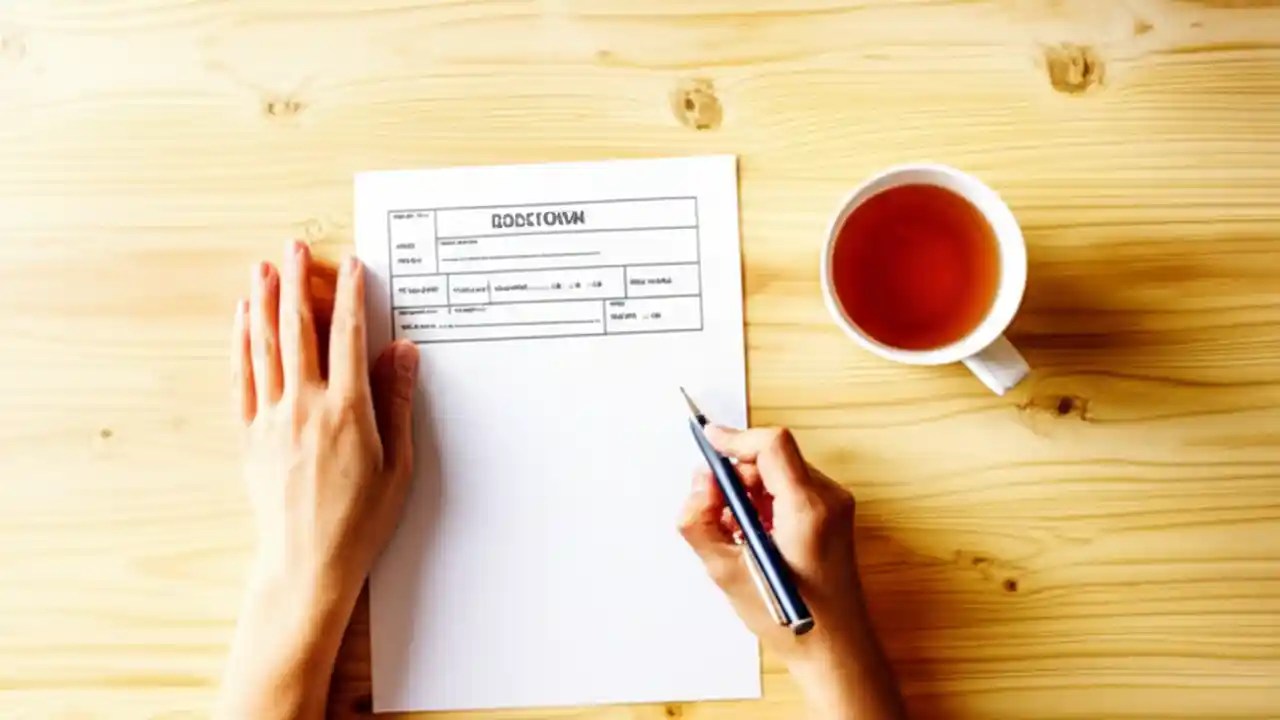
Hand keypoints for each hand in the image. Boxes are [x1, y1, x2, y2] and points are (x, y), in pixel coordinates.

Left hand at [217, 241, 418, 719]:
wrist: (307, 564)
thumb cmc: (360, 521)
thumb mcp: (398, 464)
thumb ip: (397, 402)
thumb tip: (401, 352)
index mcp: (347, 412)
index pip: (348, 338)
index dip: (350, 296)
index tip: (351, 266)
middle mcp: (304, 407)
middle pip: (298, 330)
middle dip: (297, 283)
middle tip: (296, 248)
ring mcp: (272, 420)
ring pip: (265, 347)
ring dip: (264, 303)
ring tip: (264, 268)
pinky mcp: (250, 436)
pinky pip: (243, 378)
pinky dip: (242, 344)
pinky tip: (244, 321)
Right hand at [678, 426, 904, 719]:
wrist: (836, 650)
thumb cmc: (793, 620)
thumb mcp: (728, 574)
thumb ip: (700, 523)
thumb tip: (699, 485)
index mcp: (808, 509)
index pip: (772, 445)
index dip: (734, 439)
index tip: (707, 441)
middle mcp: (828, 500)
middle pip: (771, 457)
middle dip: (735, 476)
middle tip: (712, 508)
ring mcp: (834, 507)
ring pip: (777, 472)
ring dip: (747, 492)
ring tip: (733, 532)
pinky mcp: (831, 516)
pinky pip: (788, 489)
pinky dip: (763, 502)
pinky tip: (752, 537)